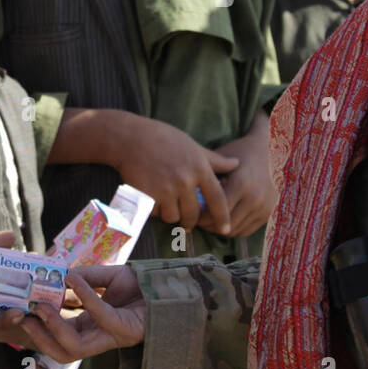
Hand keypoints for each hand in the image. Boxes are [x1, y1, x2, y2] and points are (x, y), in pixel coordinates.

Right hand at [18, 265, 145, 362]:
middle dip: (40, 338)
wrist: (168, 284)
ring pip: (75, 347)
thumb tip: (60, 273)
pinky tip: (73, 279)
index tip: (21, 311)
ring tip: (42, 306)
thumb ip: (85, 278)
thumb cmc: (140, 284)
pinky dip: (84, 297)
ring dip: (55, 328)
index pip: (58, 338)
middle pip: (62, 352)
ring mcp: (111, 337)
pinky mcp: (125, 329)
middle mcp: (98, 337)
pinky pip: (99, 316)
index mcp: (89, 327)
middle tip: (24, 317)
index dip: (38, 329)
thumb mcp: (107, 278)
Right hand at [112, 115, 238, 234]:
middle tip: (188, 221)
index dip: (223, 217)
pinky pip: (155, 213)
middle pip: (194, 214)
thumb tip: (237, 163)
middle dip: (191, 221)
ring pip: (173, 217)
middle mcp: (184, 181)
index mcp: (199, 168)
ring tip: (166, 202)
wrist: (131, 138)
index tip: (226, 230)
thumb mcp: (193, 146)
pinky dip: (154, 210)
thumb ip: (215, 160)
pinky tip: (151, 196)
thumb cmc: (164, 138)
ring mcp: (165, 189)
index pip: (217, 199)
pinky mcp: (147, 196)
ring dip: (171, 214)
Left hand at [201, 111, 273, 237]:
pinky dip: (233, 229)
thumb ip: (207, 177)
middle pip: (224, 225)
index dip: (199, 217)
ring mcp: (264, 207)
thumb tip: (186, 195)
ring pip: (235, 231)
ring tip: (209, 221)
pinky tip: (223, 221)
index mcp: (241, 184)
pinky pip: (246, 230)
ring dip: (220, 229)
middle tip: (197, 220)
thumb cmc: (241, 151)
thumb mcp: (222, 158)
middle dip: (208, 225)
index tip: (191, 212)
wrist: (271, 149)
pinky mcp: (269, 213)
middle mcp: (254, 198)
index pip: (214, 211)